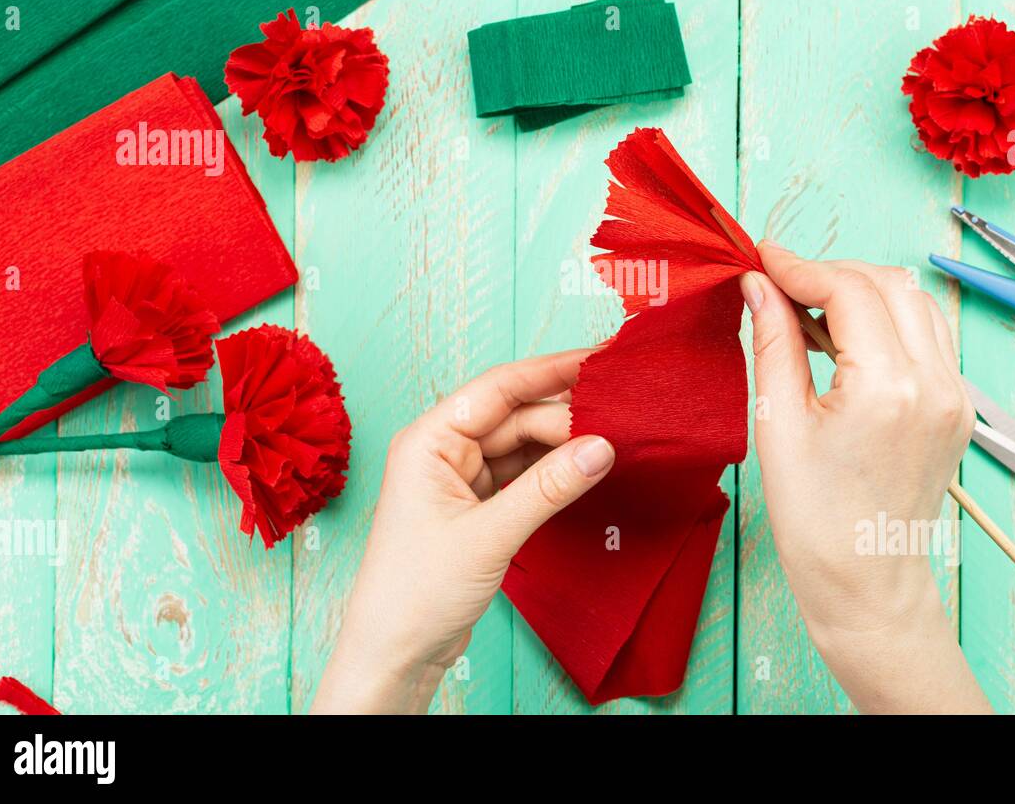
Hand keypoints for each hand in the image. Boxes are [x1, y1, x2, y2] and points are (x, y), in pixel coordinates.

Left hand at [311, 349, 614, 713]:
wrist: (395, 654)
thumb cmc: (416, 592)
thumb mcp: (489, 536)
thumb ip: (548, 488)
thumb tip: (602, 447)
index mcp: (429, 440)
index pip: (498, 388)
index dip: (551, 370)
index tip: (599, 360)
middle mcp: (443, 450)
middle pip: (516, 415)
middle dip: (566, 417)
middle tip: (619, 422)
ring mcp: (461, 478)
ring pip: (523, 444)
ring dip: (563, 444)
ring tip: (611, 443)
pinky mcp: (478, 507)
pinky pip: (523, 474)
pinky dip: (553, 473)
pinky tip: (585, 471)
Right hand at [740, 242, 989, 712]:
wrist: (866, 584)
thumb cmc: (816, 521)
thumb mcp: (778, 425)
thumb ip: (773, 343)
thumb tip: (759, 285)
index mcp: (889, 388)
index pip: (849, 289)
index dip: (800, 266)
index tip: (761, 259)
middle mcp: (935, 383)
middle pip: (889, 283)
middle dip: (831, 271)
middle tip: (779, 283)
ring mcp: (955, 395)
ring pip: (916, 302)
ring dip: (863, 291)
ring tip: (809, 310)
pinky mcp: (957, 407)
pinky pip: (928, 336)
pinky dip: (887, 320)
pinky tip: (845, 339)